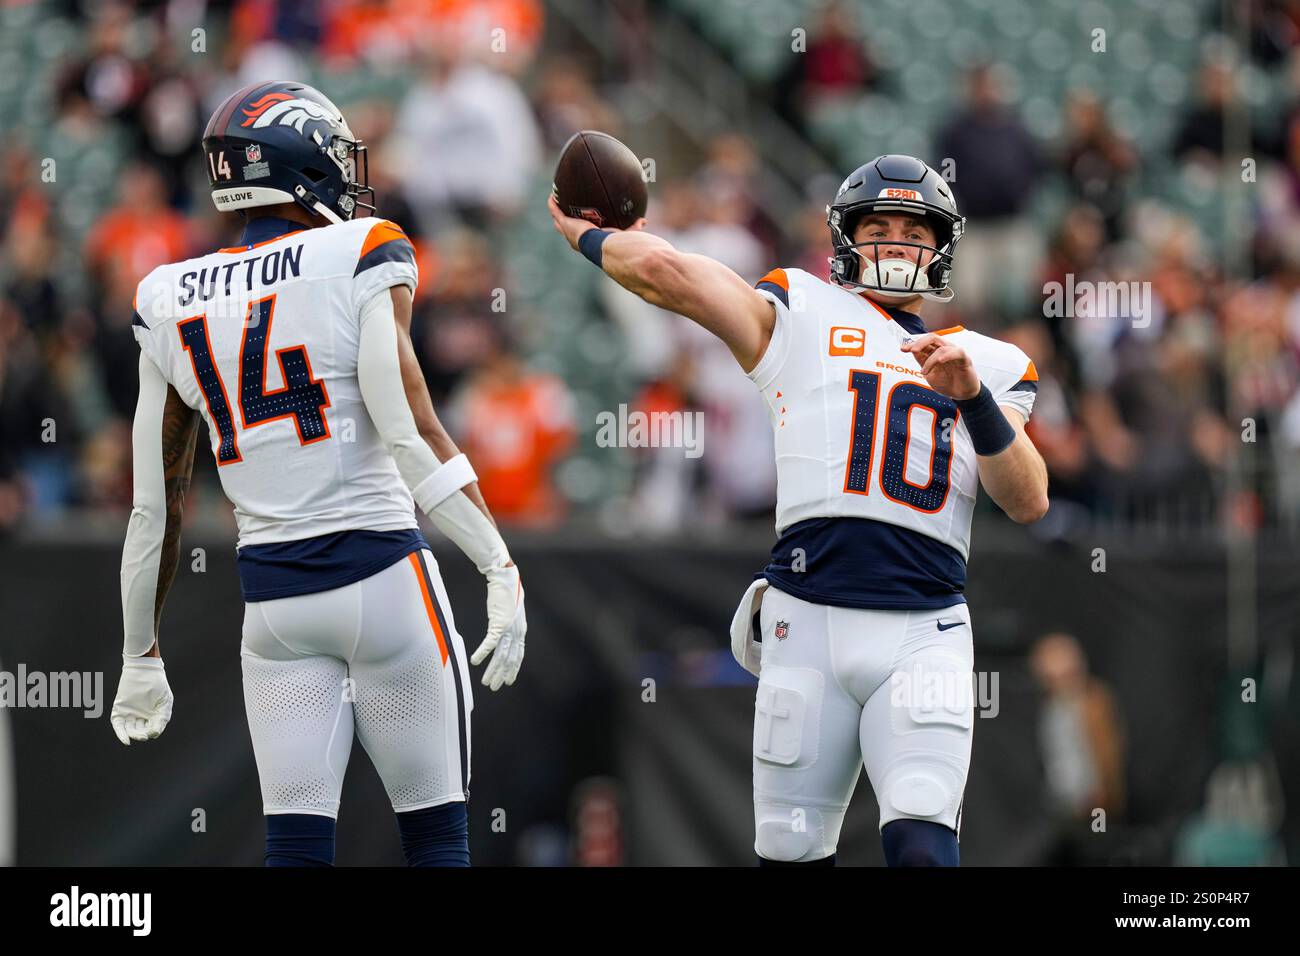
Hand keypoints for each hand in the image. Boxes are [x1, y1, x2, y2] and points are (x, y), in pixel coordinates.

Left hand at [111, 655, 173, 744]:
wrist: (144, 669)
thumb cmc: (158, 684)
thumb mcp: (165, 702)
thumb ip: (162, 718)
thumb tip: (154, 734)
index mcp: (153, 713)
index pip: (152, 729)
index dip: (153, 732)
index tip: (153, 732)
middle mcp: (141, 715)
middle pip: (141, 731)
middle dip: (142, 735)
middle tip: (144, 736)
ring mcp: (130, 712)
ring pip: (130, 730)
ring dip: (134, 735)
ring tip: (139, 736)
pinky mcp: (119, 709)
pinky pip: (118, 725)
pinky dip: (121, 734)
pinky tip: (126, 740)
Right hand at [470, 563, 525, 690]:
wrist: (505, 576)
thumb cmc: (507, 591)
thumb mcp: (510, 610)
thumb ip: (509, 621)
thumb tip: (504, 626)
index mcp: (521, 629)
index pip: (519, 654)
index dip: (514, 668)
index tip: (509, 680)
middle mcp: (517, 631)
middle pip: (510, 659)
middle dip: (502, 674)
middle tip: (495, 687)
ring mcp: (509, 628)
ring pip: (501, 655)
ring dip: (493, 670)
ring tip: (486, 682)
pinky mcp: (499, 623)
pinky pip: (490, 643)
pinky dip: (482, 653)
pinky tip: (475, 661)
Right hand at [547, 193, 645, 249]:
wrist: (605, 245)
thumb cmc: (616, 244)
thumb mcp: (626, 233)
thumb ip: (633, 227)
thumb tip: (644, 221)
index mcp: (589, 243)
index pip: (583, 238)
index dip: (580, 232)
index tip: (582, 224)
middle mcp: (576, 240)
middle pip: (567, 231)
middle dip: (565, 223)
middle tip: (564, 214)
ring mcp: (569, 232)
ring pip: (559, 222)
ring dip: (557, 213)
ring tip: (555, 203)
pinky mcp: (566, 224)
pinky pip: (555, 212)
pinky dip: (553, 204)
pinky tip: (552, 196)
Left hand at [900, 333, 980, 399]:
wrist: (962, 394)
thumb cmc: (947, 382)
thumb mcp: (930, 373)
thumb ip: (922, 362)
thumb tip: (913, 350)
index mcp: (936, 352)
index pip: (924, 343)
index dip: (913, 344)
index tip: (903, 348)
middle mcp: (945, 349)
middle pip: (932, 338)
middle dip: (920, 343)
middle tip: (913, 350)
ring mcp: (955, 353)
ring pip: (941, 347)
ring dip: (930, 360)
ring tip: (924, 372)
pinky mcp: (964, 359)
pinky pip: (957, 352)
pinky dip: (947, 355)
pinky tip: (940, 360)